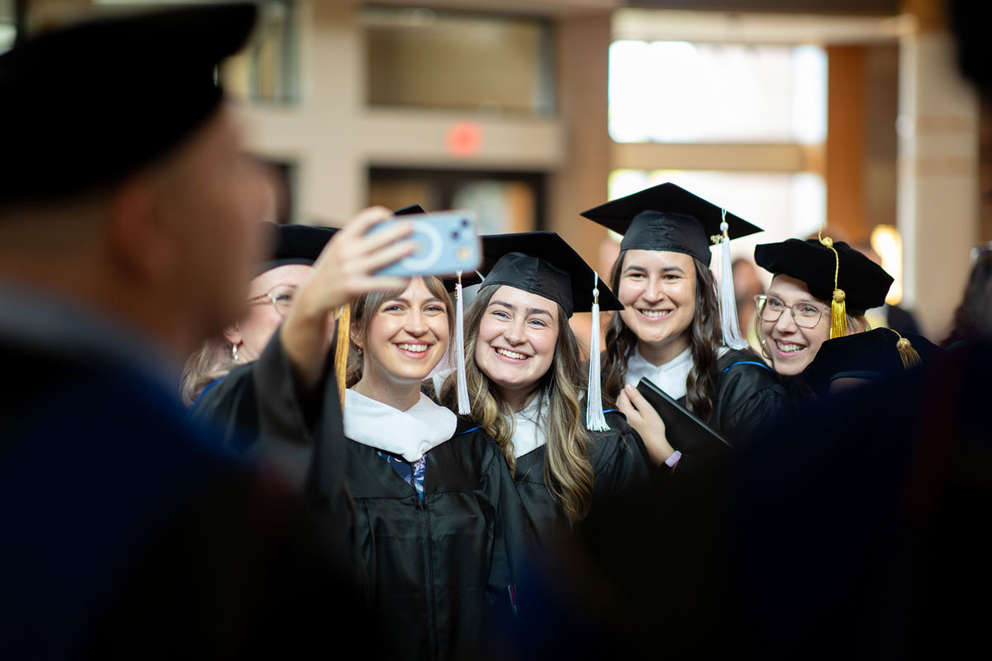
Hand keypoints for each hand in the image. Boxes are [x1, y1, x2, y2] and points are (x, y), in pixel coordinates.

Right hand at [294, 206, 415, 318]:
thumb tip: (393, 240)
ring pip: (384, 258)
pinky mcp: (354, 287)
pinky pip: (382, 283)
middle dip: (399, 232)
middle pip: (379, 237)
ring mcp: (350, 269)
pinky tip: (407, 279)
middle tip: (413, 229)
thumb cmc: (334, 270)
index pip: (364, 218)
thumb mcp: (340, 250)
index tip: (392, 217)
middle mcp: (346, 251)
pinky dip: (396, 281)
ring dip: (402, 252)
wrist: (313, 295)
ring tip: (416, 248)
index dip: (380, 215)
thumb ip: (359, 243)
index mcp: (343, 238)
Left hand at [616, 384, 675, 465]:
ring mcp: (623, 423)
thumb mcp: (647, 410)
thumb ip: (637, 397)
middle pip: (620, 401)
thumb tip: (628, 387)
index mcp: (625, 411)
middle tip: (635, 394)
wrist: (655, 447)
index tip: (634, 389)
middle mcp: (622, 417)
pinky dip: (628, 410)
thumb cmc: (653, 431)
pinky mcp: (627, 427)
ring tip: (636, 402)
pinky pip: (625, 414)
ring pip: (622, 408)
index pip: (622, 394)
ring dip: (627, 402)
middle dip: (626, 395)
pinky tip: (635, 412)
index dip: (628, 390)